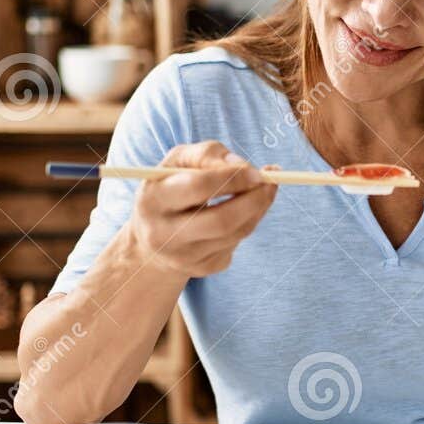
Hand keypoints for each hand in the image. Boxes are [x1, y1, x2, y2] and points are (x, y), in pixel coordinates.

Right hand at [125, 141, 275, 277]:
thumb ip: (208, 154)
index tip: (256, 171)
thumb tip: (245, 168)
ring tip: (261, 191)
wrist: (152, 238)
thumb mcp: (177, 161)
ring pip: (235, 233)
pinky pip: (235, 244)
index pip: (199, 187)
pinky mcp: (201, 269)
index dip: (233, 177)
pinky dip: (245, 224)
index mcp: (153, 200)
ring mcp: (182, 257)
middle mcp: (163, 234)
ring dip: (256, 209)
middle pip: (222, 221)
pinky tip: (239, 213)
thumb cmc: (170, 187)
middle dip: (254, 200)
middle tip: (271, 182)